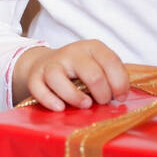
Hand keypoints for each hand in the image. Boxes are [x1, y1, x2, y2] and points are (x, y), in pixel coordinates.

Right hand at [13, 39, 129, 111]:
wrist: (44, 63)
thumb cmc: (78, 70)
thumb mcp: (97, 65)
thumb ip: (110, 77)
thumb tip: (121, 97)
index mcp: (93, 48)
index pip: (111, 62)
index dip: (120, 83)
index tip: (121, 98)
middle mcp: (72, 53)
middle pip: (91, 73)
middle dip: (102, 93)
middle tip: (103, 102)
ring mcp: (52, 64)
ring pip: (59, 78)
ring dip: (75, 97)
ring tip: (85, 105)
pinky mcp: (35, 76)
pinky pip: (39, 89)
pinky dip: (50, 100)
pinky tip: (61, 108)